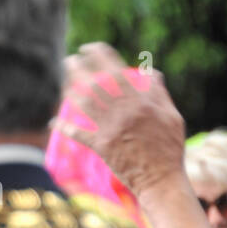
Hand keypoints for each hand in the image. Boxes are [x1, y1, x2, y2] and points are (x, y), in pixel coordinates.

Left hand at [61, 43, 189, 199]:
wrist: (162, 180)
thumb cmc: (170, 148)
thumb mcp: (172, 116)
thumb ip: (159, 93)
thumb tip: (151, 72)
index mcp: (142, 101)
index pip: (117, 71)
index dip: (101, 56)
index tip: (90, 47)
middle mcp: (124, 111)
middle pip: (96, 84)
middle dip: (79, 68)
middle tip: (69, 59)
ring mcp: (111, 129)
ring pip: (85, 104)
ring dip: (70, 90)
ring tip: (62, 80)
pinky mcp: (102, 147)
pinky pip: (79, 134)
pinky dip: (65, 127)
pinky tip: (54, 122)